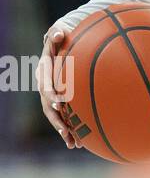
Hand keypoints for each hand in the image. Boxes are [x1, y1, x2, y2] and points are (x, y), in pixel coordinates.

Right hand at [36, 26, 78, 147]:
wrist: (55, 50)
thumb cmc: (59, 43)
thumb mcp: (57, 36)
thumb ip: (57, 36)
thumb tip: (59, 32)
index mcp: (44, 74)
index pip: (46, 86)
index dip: (51, 95)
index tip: (59, 103)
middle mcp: (44, 88)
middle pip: (48, 107)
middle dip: (56, 119)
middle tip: (64, 130)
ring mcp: (50, 98)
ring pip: (54, 117)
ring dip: (63, 130)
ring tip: (72, 144)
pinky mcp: (58, 104)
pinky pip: (63, 119)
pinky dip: (69, 132)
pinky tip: (77, 145)